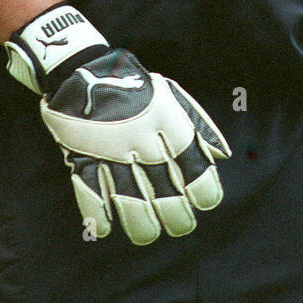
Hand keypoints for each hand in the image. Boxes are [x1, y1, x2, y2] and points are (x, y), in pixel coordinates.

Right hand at [5, 5, 230, 244]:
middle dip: (176, 217)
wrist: (81, 68)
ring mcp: (110, 150)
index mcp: (167, 122)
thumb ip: (198, 125)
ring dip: (142, 224)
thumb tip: (222, 156)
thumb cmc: (133, 86)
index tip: (204, 202)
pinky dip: (98, 215)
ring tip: (149, 234)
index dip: (203, 190)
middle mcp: (141, 139)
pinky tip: (107, 229)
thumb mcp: (170, 96)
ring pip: (130, 200)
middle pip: (165, 191)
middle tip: (180, 226)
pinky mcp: (81, 156)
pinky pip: (90, 193)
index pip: (194, 166)